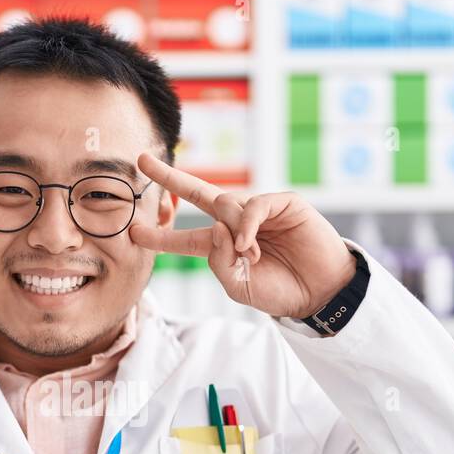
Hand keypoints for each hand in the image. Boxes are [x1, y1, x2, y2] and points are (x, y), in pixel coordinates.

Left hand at [128, 152, 356, 319]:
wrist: (319, 293)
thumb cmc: (280, 291)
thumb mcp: (239, 286)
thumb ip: (218, 262)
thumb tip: (215, 226)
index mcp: (221, 246)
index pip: (184, 237)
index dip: (161, 235)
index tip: (133, 232)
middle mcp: (236, 223)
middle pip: (196, 193)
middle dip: (169, 177)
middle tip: (142, 160)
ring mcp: (259, 211)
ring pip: (226, 204)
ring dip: (232, 233)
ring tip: (250, 257)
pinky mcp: (283, 204)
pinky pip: (254, 205)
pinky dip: (247, 224)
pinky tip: (250, 244)